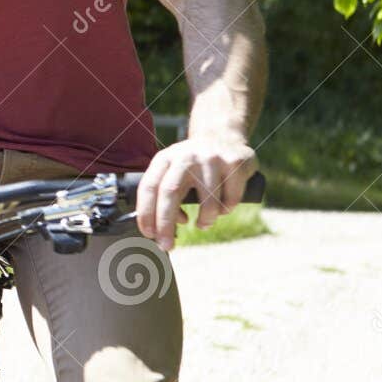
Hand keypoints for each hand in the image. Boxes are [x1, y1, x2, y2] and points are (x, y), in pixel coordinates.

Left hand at [135, 135, 256, 251]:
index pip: (149, 187)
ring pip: (208, 202)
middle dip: (166, 224)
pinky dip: (226, 210)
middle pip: (170, 193)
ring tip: (204, 223)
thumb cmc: (192, 164)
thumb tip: (161, 231)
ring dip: (206, 221)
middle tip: (167, 245)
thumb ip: (163, 197)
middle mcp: (186, 156)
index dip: (146, 213)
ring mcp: (211, 158)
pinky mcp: (235, 163)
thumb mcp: (172, 172)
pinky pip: (231, 199)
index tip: (148, 234)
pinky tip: (223, 206)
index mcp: (165, 159)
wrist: (223, 136)